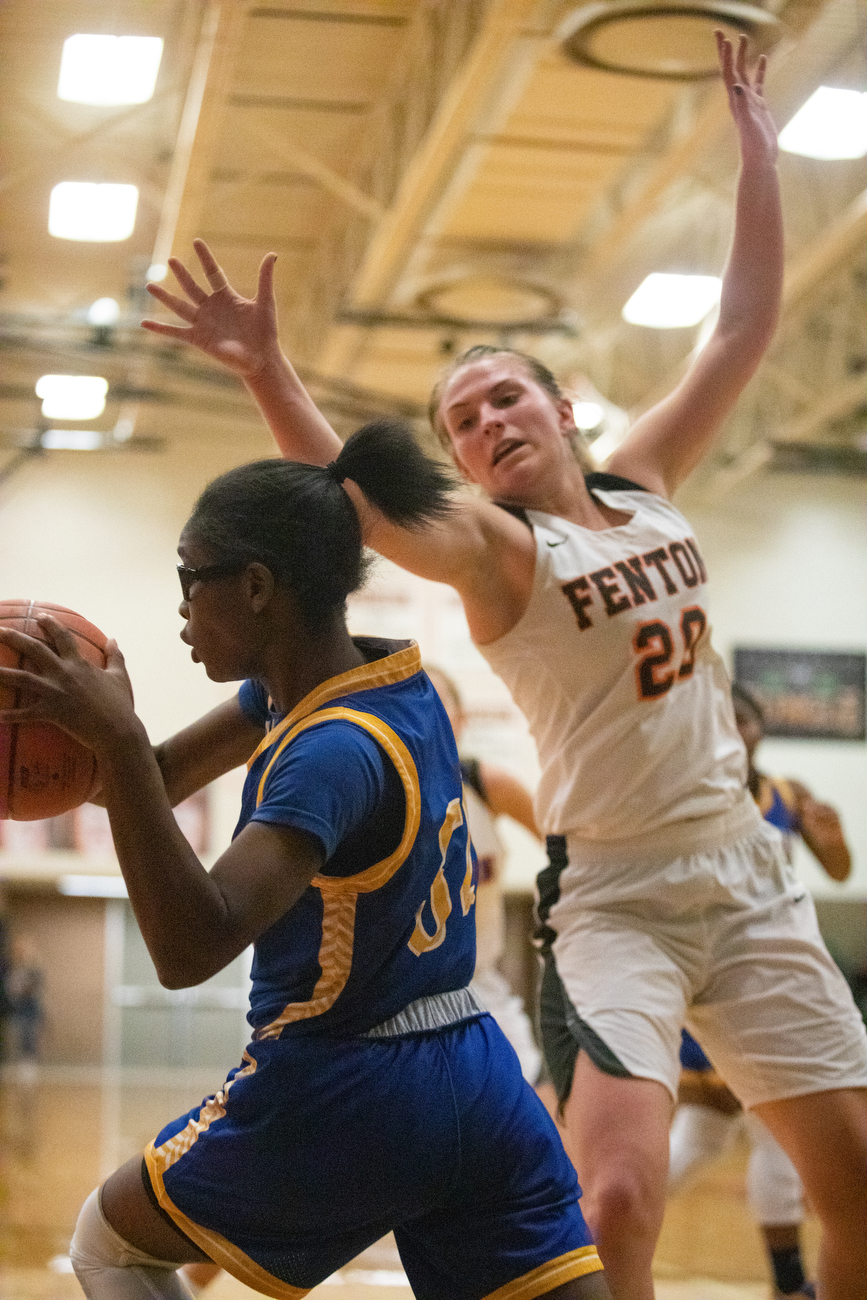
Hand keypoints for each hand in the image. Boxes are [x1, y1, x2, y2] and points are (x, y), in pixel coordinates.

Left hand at [0, 617, 139, 756]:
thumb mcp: (119, 677)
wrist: (117, 730)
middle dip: (15, 637)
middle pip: (35, 650)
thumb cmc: (120, 705)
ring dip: (1, 672)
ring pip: (21, 678)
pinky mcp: (51, 713)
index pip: (63, 637)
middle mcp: (64, 673)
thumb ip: (115, 656)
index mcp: (80, 663)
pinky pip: (25, 713)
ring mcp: (55, 692)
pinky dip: (9, 714)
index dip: (50, 624)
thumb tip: (113, 639)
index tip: (39, 616)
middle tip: (0, 630)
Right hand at [142, 240, 279, 379]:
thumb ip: (265, 279)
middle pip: (192, 287)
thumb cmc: (266, 331)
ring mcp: (203, 323)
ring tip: (149, 285)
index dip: (205, 258)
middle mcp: (211, 308)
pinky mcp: (198, 339)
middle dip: (182, 274)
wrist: (262, 359)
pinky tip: (144, 323)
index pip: (212, 273)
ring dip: (164, 297)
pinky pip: (175, 332)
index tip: (196, 241)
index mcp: (226, 297)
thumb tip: (272, 254)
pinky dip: (160, 329)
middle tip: (171, 259)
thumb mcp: (265, 302)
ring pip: (179, 306)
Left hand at [716, 30, 777, 167]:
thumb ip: (743, 105)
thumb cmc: (753, 144)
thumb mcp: (748, 123)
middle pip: (731, 68)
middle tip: (720, 30)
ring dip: (742, 55)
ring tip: (743, 37)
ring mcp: (749, 101)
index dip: (725, 55)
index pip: (727, 72)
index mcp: (735, 100)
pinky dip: (759, 69)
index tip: (723, 37)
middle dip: (726, 50)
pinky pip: (758, 82)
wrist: (760, 158)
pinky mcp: (759, 105)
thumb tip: (738, 86)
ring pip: (744, 72)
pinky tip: (763, 58)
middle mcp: (739, 98)